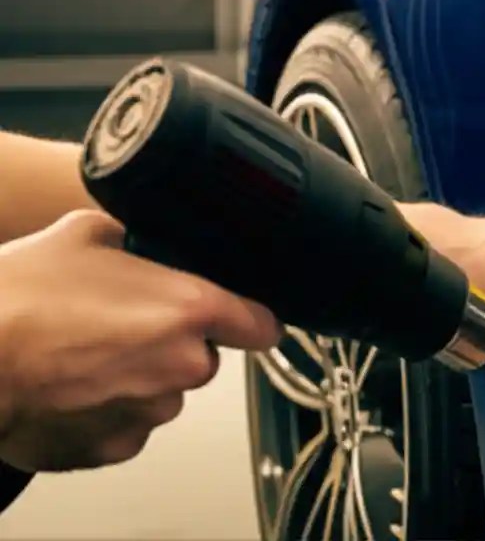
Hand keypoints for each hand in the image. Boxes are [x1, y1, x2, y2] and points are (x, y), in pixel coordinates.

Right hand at [0, 210, 281, 471]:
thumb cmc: (18, 301)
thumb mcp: (87, 233)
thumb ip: (138, 241)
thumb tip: (146, 240)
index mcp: (191, 310)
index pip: (263, 324)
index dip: (250, 319)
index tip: (242, 319)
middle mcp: (184, 365)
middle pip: (204, 357)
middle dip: (174, 344)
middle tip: (124, 326)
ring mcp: (151, 411)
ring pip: (164, 392)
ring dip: (139, 377)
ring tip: (85, 354)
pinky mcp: (117, 446)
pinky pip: (128, 424)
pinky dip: (108, 409)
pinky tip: (72, 386)